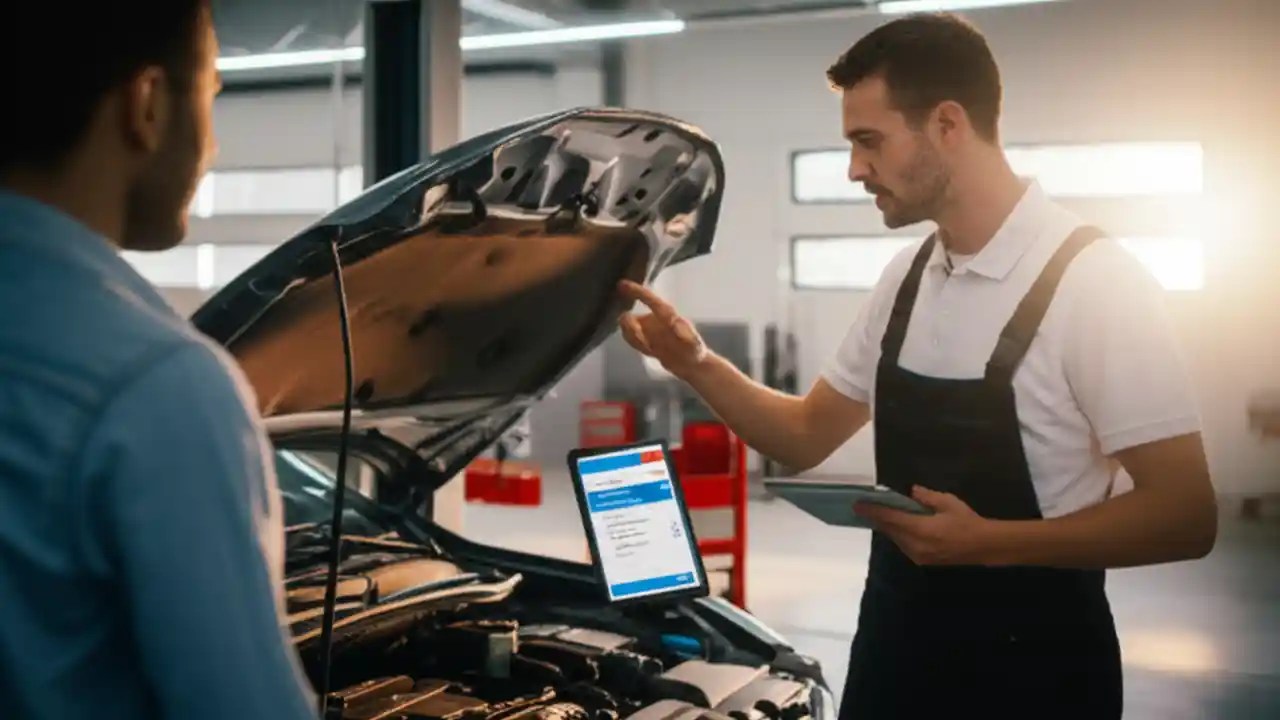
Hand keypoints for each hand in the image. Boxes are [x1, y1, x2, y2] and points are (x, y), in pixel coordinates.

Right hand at [617, 280, 710, 377]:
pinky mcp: (644, 339)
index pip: (650, 300)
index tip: (622, 284)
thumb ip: (685, 334)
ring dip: (633, 339)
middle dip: (630, 328)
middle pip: (631, 317)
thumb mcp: (694, 344)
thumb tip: (674, 321)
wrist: (692, 364)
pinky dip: (635, 344)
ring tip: (650, 350)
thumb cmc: (696, 352)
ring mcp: (648, 329)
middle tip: (643, 343)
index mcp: (667, 315)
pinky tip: (649, 351)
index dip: (637, 291)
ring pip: (628, 328)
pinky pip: (630, 339)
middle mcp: (655, 319)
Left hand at [854, 486, 994, 565]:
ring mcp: (918, 556)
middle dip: (878, 518)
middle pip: (890, 530)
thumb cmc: (967, 522)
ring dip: (889, 527)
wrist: (984, 546)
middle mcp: (915, 545)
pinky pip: (904, 545)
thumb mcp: (947, 502)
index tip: (857, 505)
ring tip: (883, 514)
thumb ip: (926, 497)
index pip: (890, 519)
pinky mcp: (922, 561)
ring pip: (896, 539)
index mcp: (921, 529)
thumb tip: (911, 492)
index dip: (872, 511)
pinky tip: (900, 526)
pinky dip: (899, 534)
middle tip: (866, 507)